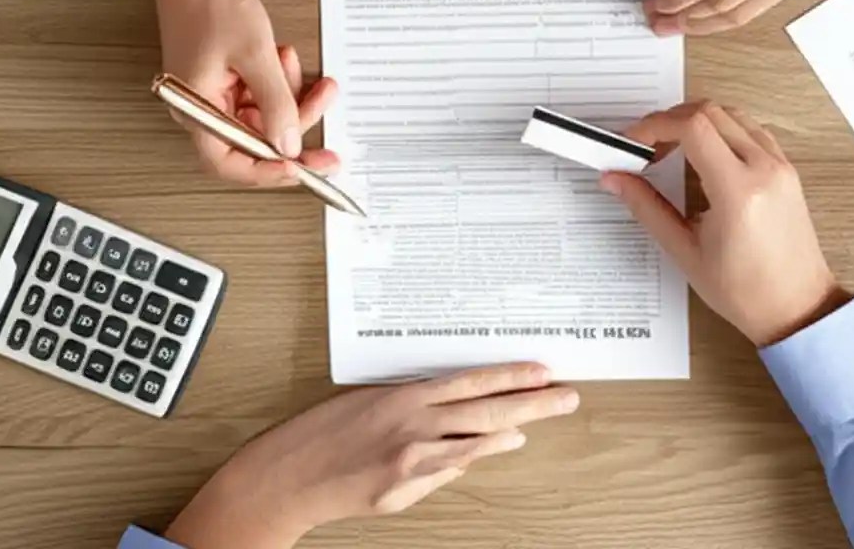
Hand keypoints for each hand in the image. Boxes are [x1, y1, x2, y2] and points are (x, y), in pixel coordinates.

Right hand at [142, 0, 340, 185]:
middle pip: (254, 142)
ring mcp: (216, 96)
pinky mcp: (228, 83)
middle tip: (330, 141)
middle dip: (294, 130)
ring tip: (297, 66)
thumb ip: (275, 104)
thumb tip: (290, 146)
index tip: (302, 170)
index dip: (266, 174)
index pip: (228, 164)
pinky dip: (281, 83)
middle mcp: (202, 110)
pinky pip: (263, 97)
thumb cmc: (212, 4)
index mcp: (196, 110)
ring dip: (291, 98)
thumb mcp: (255, 55)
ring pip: (265, 118)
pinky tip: (283, 57)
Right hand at [164, 363, 578, 548]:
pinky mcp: (403, 485)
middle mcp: (413, 422)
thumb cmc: (322, 436)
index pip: (472, 380)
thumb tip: (461, 418)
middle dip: (533, 401)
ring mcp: (411, 457)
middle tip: (566, 395)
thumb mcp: (371, 405)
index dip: (511, 374)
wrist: (286, 476)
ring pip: (476, 438)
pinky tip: (501, 445)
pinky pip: (450, 468)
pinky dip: (477, 454)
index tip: (542, 369)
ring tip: (543, 416)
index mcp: (404, 396)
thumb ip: (419, 410)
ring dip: (514, 427)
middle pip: (487, 408)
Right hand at [601, 102, 850, 346]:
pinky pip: (752, 131)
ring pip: (732, 115)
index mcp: (738, 192)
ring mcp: (781, 168)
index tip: (635, 143)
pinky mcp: (787, 171)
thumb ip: (647, 208)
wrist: (797, 307)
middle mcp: (765, 170)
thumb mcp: (685, 251)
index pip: (692, 127)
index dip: (654, 126)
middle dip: (670, 120)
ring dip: (697, 121)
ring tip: (671, 150)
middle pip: (710, 112)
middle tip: (647, 147)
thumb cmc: (748, 291)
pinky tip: (704, 156)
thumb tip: (617, 180)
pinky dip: (722, 130)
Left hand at [645, 0, 853, 34]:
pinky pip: (769, 2)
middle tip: (663, 24)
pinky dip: (742, 8)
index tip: (657, 7)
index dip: (675, 0)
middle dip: (686, 20)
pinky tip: (726, 8)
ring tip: (688, 26)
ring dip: (711, 25)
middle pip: (721, 6)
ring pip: (745, 14)